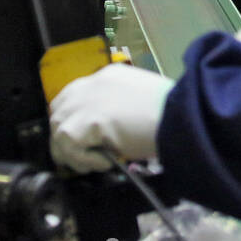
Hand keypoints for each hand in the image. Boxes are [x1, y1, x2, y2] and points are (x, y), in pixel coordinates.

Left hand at [49, 64, 173, 172]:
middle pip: (58, 110)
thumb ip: (119, 109)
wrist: (182, 115)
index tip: (80, 138)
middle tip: (80, 157)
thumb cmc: (171, 112)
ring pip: (59, 129)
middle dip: (64, 136)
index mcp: (107, 76)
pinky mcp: (88, 120)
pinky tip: (104, 163)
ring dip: (73, 152)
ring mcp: (87, 100)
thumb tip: (107, 134)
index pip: (74, 94)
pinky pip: (69, 144)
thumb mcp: (140, 102)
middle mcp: (92, 84)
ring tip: (94, 164)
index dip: (73, 118)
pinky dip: (83, 159)